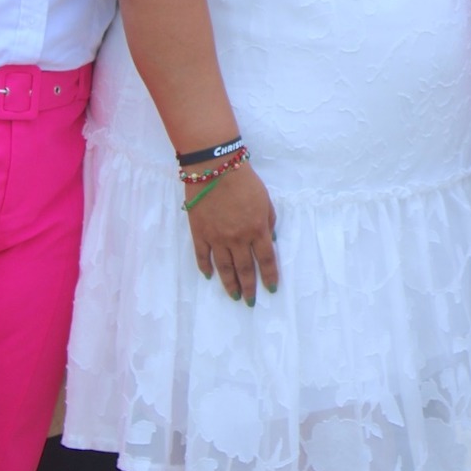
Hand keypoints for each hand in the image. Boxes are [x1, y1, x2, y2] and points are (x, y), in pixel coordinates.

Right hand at [187, 164, 278, 304]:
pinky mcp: (199, 233)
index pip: (266, 260)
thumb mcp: (266, 200)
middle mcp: (238, 239)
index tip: (270, 289)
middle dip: (249, 287)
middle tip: (250, 302)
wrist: (215, 169)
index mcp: (257, 230)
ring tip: (234, 296)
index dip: (269, 276)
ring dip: (229, 284)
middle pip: (245, 269)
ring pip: (224, 268)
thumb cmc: (245, 182)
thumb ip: (269, 222)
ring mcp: (217, 238)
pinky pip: (202, 256)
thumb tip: (271, 242)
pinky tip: (209, 276)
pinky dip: (205, 268)